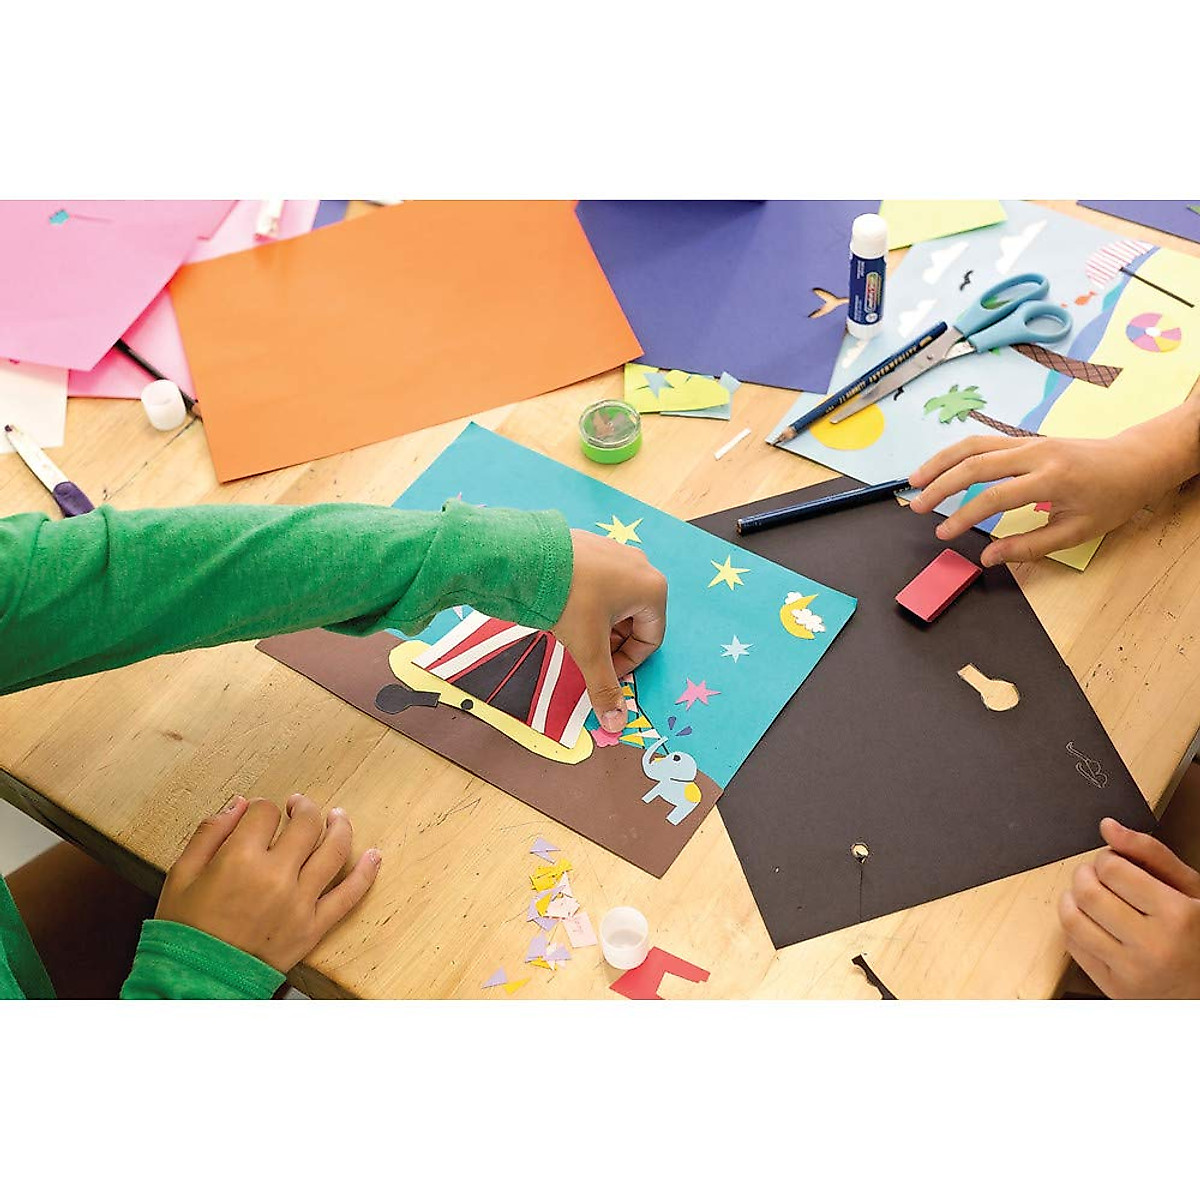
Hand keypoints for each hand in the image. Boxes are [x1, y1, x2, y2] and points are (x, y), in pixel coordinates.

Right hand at [155, 793, 380, 972]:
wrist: (196, 981)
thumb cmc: (186, 931)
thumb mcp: (181, 874)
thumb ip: (210, 832)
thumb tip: (240, 804)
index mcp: (240, 860)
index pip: (265, 813)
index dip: (262, 807)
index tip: (260, 814)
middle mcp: (276, 877)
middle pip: (306, 824)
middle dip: (303, 807)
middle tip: (298, 806)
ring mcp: (300, 902)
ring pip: (334, 850)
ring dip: (340, 826)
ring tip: (338, 817)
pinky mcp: (313, 927)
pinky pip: (349, 896)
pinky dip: (366, 873)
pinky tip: (374, 856)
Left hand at [552, 529, 666, 732]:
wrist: (528, 558)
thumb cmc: (568, 600)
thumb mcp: (588, 648)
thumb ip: (604, 686)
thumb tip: (616, 723)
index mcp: (652, 590)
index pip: (651, 640)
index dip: (628, 662)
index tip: (604, 670)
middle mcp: (642, 567)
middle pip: (636, 620)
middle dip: (614, 643)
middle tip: (588, 653)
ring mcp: (618, 552)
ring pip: (618, 601)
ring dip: (602, 623)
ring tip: (575, 631)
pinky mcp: (595, 546)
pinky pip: (602, 581)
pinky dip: (590, 601)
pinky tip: (567, 608)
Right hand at [908, 401, 1199, 566]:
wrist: (1135, 460)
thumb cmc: (1111, 499)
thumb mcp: (1078, 532)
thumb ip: (1029, 546)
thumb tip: (989, 558)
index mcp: (1052, 479)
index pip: (996, 497)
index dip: (964, 517)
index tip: (943, 535)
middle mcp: (1035, 454)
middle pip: (975, 464)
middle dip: (941, 486)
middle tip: (917, 507)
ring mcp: (1028, 442)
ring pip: (974, 445)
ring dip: (941, 461)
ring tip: (915, 480)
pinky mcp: (1023, 440)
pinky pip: (983, 442)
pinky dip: (956, 453)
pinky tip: (940, 467)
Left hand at [1058, 818, 1199, 998]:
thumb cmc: (1199, 933)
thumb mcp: (1191, 888)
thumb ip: (1150, 853)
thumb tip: (1108, 826)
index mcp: (1177, 916)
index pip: (1111, 868)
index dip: (1107, 858)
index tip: (1115, 863)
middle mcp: (1153, 946)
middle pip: (1087, 892)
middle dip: (1085, 874)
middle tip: (1098, 876)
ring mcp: (1131, 972)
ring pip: (1071, 919)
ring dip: (1073, 899)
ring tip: (1091, 897)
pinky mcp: (1114, 989)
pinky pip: (1073, 946)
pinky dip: (1075, 927)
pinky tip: (1094, 923)